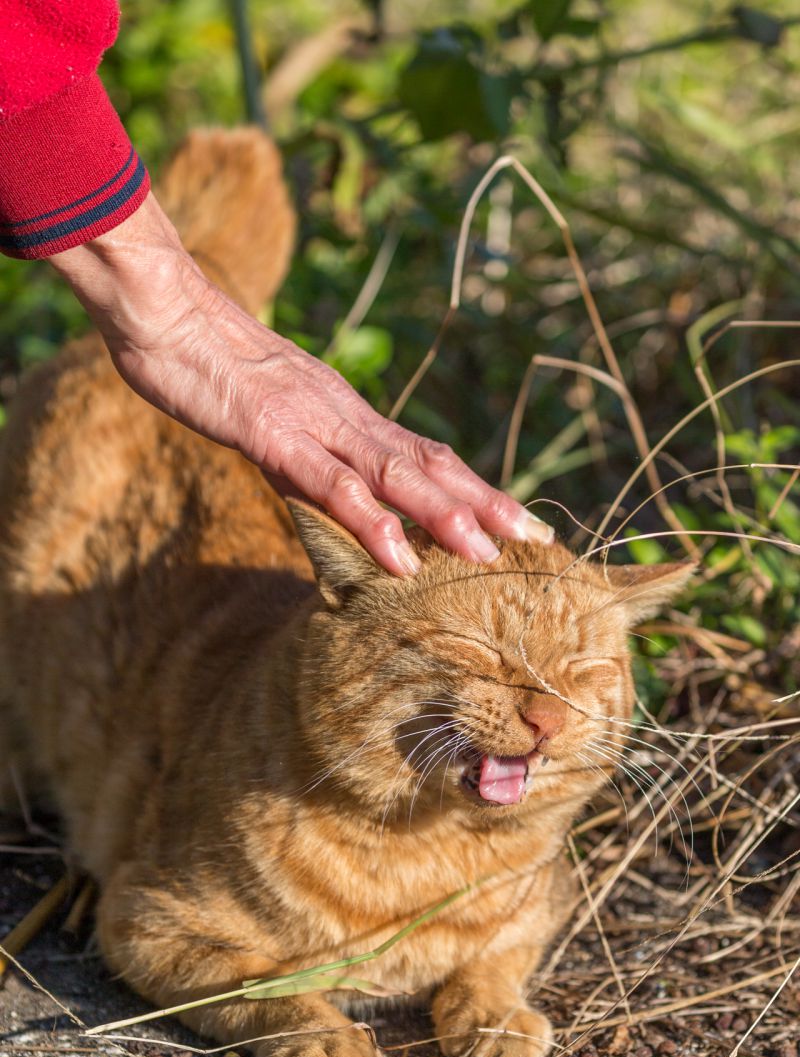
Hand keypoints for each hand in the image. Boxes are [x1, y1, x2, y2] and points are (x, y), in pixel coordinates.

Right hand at [51, 193, 552, 574]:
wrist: (164, 312)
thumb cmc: (211, 366)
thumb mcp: (272, 414)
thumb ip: (309, 452)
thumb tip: (339, 494)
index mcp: (348, 413)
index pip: (425, 454)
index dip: (473, 487)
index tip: (515, 519)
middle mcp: (345, 415)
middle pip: (428, 463)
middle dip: (483, 502)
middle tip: (536, 536)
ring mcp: (312, 423)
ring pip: (393, 474)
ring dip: (444, 513)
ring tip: (490, 551)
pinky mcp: (273, 433)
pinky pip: (329, 484)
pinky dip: (370, 520)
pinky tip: (399, 554)